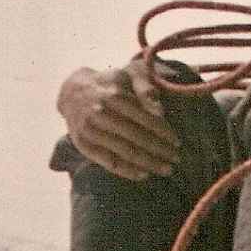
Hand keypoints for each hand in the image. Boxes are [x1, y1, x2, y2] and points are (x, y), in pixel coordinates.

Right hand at [57, 60, 181, 180]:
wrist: (72, 92)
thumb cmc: (109, 84)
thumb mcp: (127, 76)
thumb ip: (145, 89)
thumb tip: (161, 112)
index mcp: (114, 96)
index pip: (144, 118)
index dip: (163, 131)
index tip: (178, 142)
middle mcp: (100, 114)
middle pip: (136, 138)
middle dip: (159, 150)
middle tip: (177, 159)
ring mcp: (90, 131)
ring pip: (124, 152)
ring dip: (148, 163)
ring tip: (166, 169)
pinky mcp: (83, 145)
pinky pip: (108, 162)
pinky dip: (127, 170)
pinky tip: (144, 175)